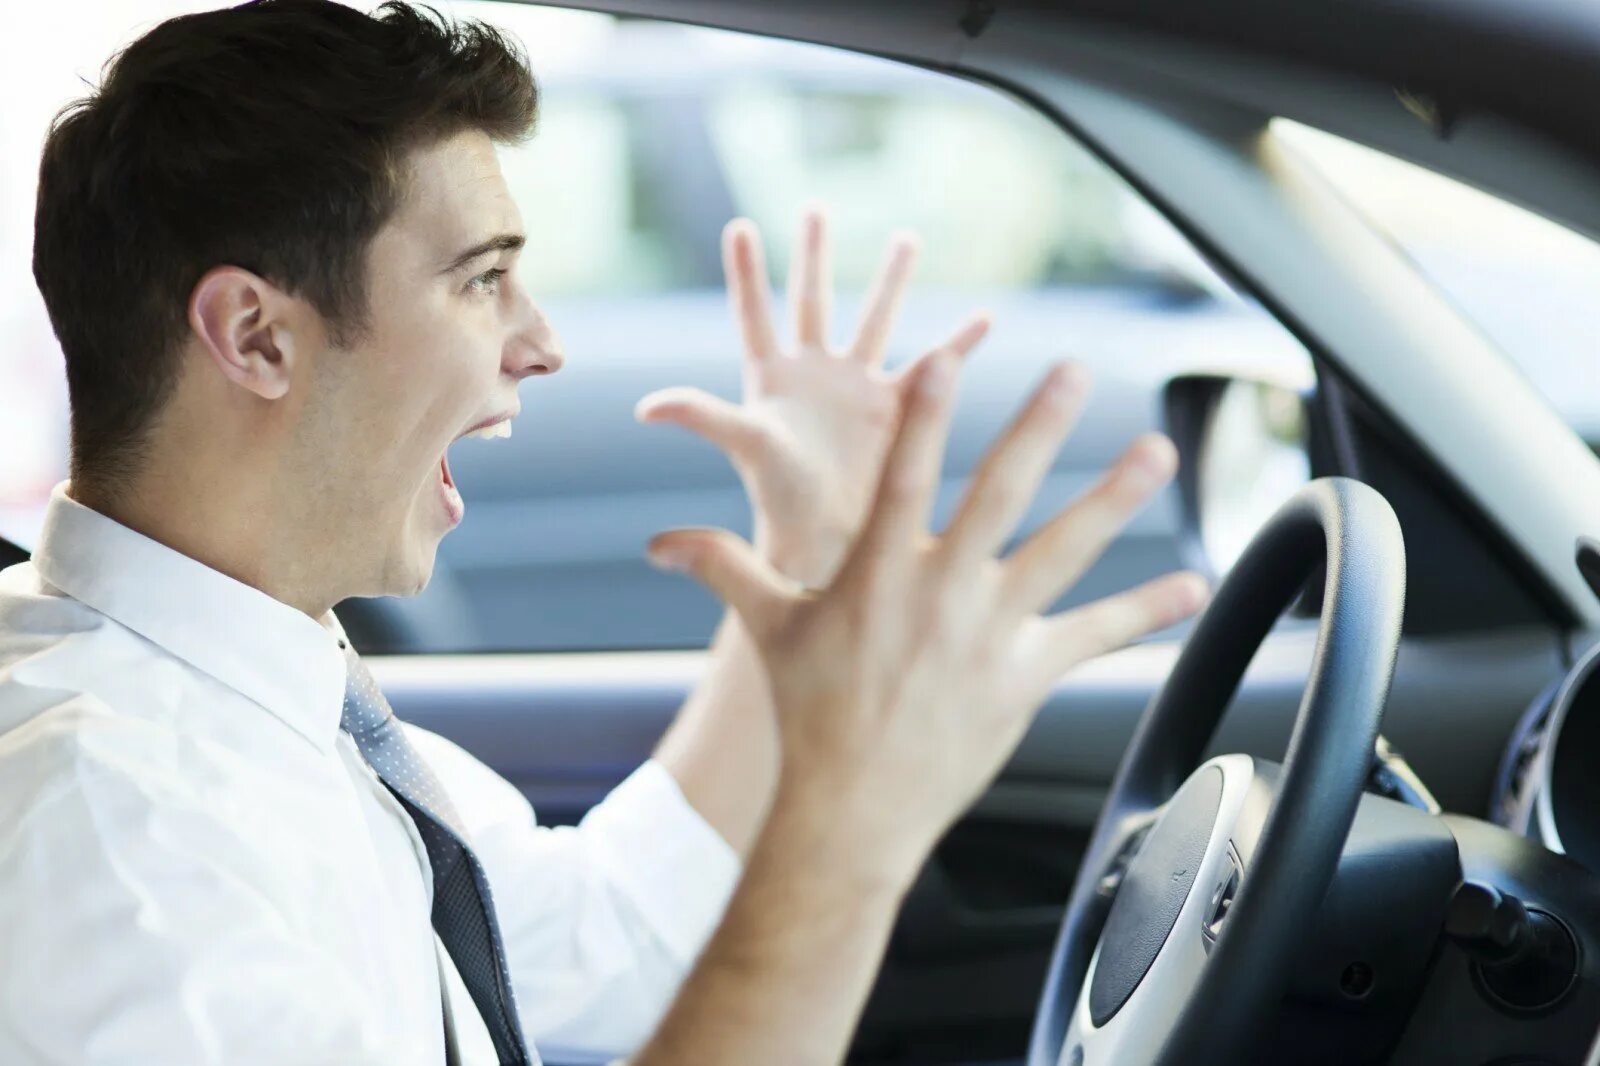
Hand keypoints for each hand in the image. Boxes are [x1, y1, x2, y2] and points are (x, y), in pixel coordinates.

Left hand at [635, 208, 988, 587]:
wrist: (830, 542)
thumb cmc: (781, 497)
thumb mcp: (746, 446)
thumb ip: (703, 417)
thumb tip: (646, 407)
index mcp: (773, 378)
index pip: (755, 312)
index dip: (746, 271)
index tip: (737, 226)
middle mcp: (816, 376)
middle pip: (814, 300)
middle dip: (814, 255)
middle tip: (816, 207)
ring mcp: (858, 390)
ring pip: (877, 320)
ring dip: (892, 280)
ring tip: (906, 238)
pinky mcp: (898, 410)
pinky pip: (935, 366)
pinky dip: (960, 343)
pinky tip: (985, 317)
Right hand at [646, 355, 1208, 880]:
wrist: (852, 809)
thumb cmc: (810, 713)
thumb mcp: (767, 631)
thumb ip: (721, 568)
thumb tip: (657, 540)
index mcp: (876, 572)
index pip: (903, 475)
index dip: (925, 412)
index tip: (949, 356)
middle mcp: (939, 593)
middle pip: (998, 495)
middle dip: (1037, 427)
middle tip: (1073, 371)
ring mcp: (988, 635)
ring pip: (1061, 553)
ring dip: (1111, 500)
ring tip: (1156, 452)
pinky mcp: (1025, 677)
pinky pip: (1092, 635)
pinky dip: (1143, 610)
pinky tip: (1192, 586)